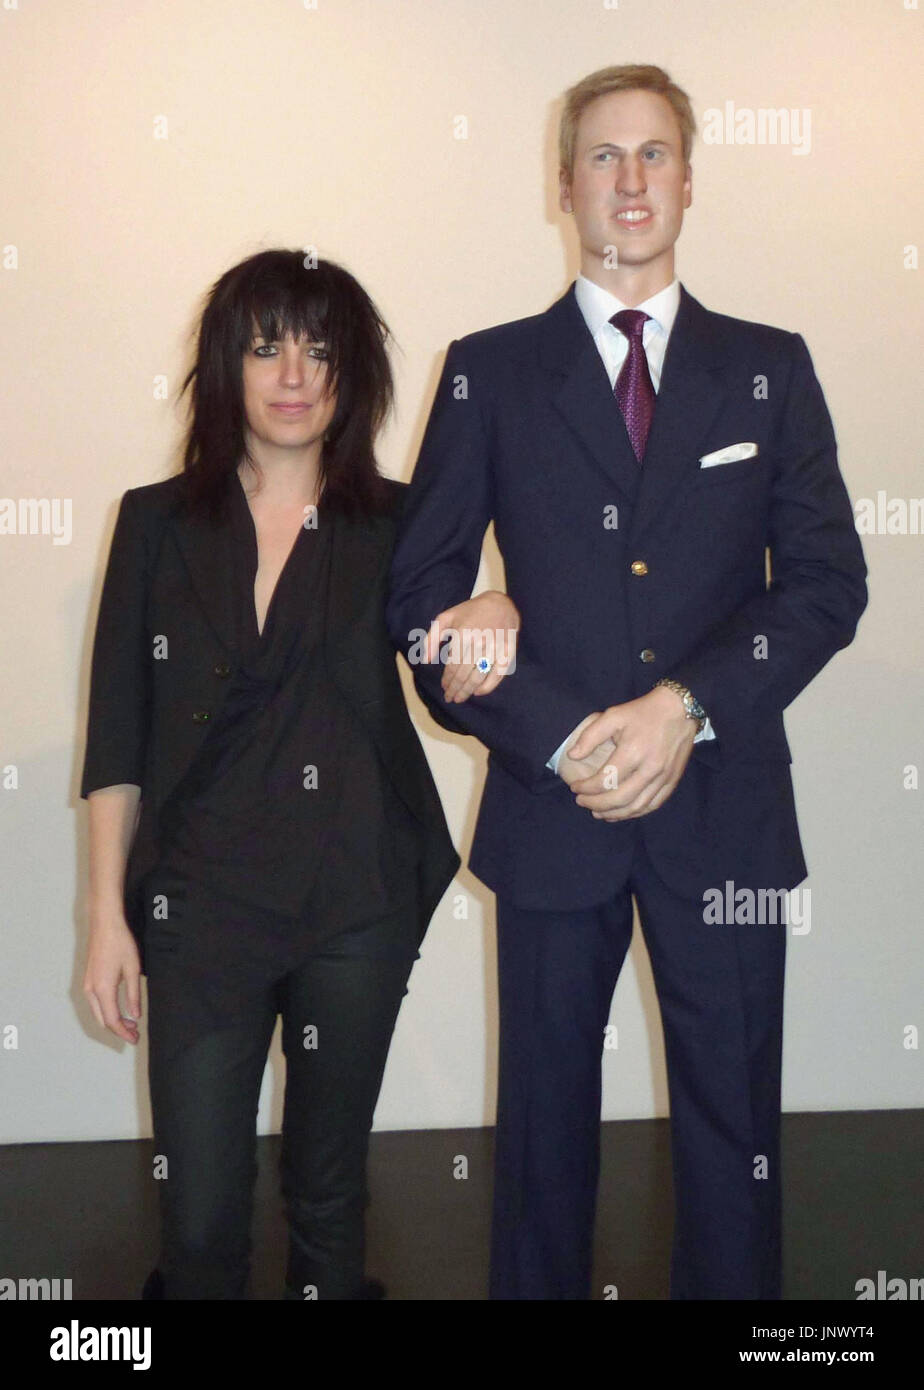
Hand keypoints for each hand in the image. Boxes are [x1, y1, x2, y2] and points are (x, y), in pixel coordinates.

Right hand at [83, 904, 141, 1043]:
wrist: (104, 924)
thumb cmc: (120, 943)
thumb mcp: (133, 970)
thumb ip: (133, 995)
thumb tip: (135, 1015)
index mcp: (103, 989)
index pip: (113, 1021)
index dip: (124, 1033)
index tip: (136, 1039)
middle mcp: (91, 990)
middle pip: (103, 1020)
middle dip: (119, 1030)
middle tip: (135, 1033)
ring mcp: (87, 985)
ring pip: (98, 1013)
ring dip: (113, 1020)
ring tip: (131, 1022)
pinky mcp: (88, 979)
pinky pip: (96, 1003)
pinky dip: (107, 1011)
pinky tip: (120, 1008)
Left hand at [424, 590, 519, 702]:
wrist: (500, 603)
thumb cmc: (470, 611)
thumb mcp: (446, 618)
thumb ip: (432, 638)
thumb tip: (425, 660)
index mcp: (462, 635)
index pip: (452, 666)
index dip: (447, 680)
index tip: (444, 688)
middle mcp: (479, 643)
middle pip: (464, 674)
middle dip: (455, 689)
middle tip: (450, 698)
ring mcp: (495, 648)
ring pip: (478, 677)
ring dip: (468, 691)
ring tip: (460, 698)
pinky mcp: (508, 652)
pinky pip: (498, 674)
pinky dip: (488, 686)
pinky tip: (478, 692)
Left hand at [566, 687, 696, 820]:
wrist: (679, 709)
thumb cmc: (643, 712)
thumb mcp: (613, 716)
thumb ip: (590, 736)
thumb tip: (573, 755)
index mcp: (632, 752)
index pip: (605, 780)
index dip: (586, 788)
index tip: (575, 788)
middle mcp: (649, 769)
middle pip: (619, 798)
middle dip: (596, 804)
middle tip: (581, 802)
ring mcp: (663, 777)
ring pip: (636, 806)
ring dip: (615, 814)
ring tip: (598, 813)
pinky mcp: (672, 781)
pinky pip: (653, 805)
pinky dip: (635, 813)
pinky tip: (622, 812)